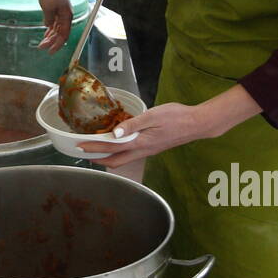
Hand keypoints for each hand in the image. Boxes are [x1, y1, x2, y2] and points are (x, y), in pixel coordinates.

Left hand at [36, 0, 72, 52]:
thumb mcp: (47, 8)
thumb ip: (49, 20)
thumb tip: (48, 27)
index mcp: (67, 16)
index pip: (64, 35)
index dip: (57, 45)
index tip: (49, 52)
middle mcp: (66, 16)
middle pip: (61, 33)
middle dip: (52, 42)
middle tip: (41, 48)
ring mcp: (62, 12)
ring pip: (57, 29)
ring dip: (50, 37)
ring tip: (42, 43)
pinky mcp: (57, 9)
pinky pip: (55, 23)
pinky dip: (50, 29)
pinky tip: (46, 34)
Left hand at [79, 102, 213, 167]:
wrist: (197, 124)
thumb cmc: (176, 117)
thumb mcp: (153, 116)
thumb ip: (133, 124)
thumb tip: (114, 133)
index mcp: (141, 143)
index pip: (112, 148)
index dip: (94, 148)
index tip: (80, 147)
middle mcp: (143, 151)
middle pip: (115, 161)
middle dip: (98, 158)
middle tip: (83, 152)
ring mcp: (148, 151)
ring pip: (123, 159)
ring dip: (108, 157)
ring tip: (96, 150)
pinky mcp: (152, 148)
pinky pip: (131, 154)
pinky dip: (119, 152)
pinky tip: (117, 144)